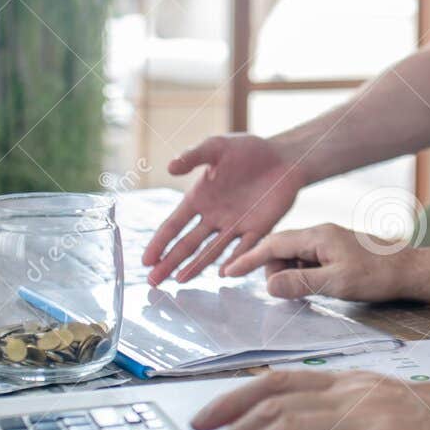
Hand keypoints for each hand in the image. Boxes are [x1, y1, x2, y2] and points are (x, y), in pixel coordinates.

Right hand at [142, 134, 305, 284]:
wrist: (284, 156)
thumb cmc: (248, 149)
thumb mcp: (217, 147)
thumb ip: (194, 156)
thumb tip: (170, 166)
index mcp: (200, 198)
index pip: (174, 225)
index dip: (160, 242)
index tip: (146, 260)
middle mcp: (214, 216)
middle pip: (188, 244)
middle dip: (170, 262)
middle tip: (153, 282)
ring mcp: (236, 225)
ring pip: (212, 250)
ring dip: (196, 266)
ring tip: (180, 281)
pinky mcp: (259, 229)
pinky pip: (245, 248)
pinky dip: (235, 260)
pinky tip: (223, 273)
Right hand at [233, 223, 429, 301]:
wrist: (410, 270)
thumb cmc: (377, 276)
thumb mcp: (336, 283)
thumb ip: (301, 283)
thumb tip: (269, 286)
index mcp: (318, 235)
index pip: (273, 244)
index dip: (248, 258)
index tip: (227, 272)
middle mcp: (321, 233)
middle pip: (281, 248)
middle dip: (272, 270)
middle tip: (282, 295)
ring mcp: (329, 241)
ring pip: (294, 256)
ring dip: (288, 274)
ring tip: (300, 294)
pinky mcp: (337, 251)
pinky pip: (308, 260)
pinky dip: (302, 274)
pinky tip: (313, 288)